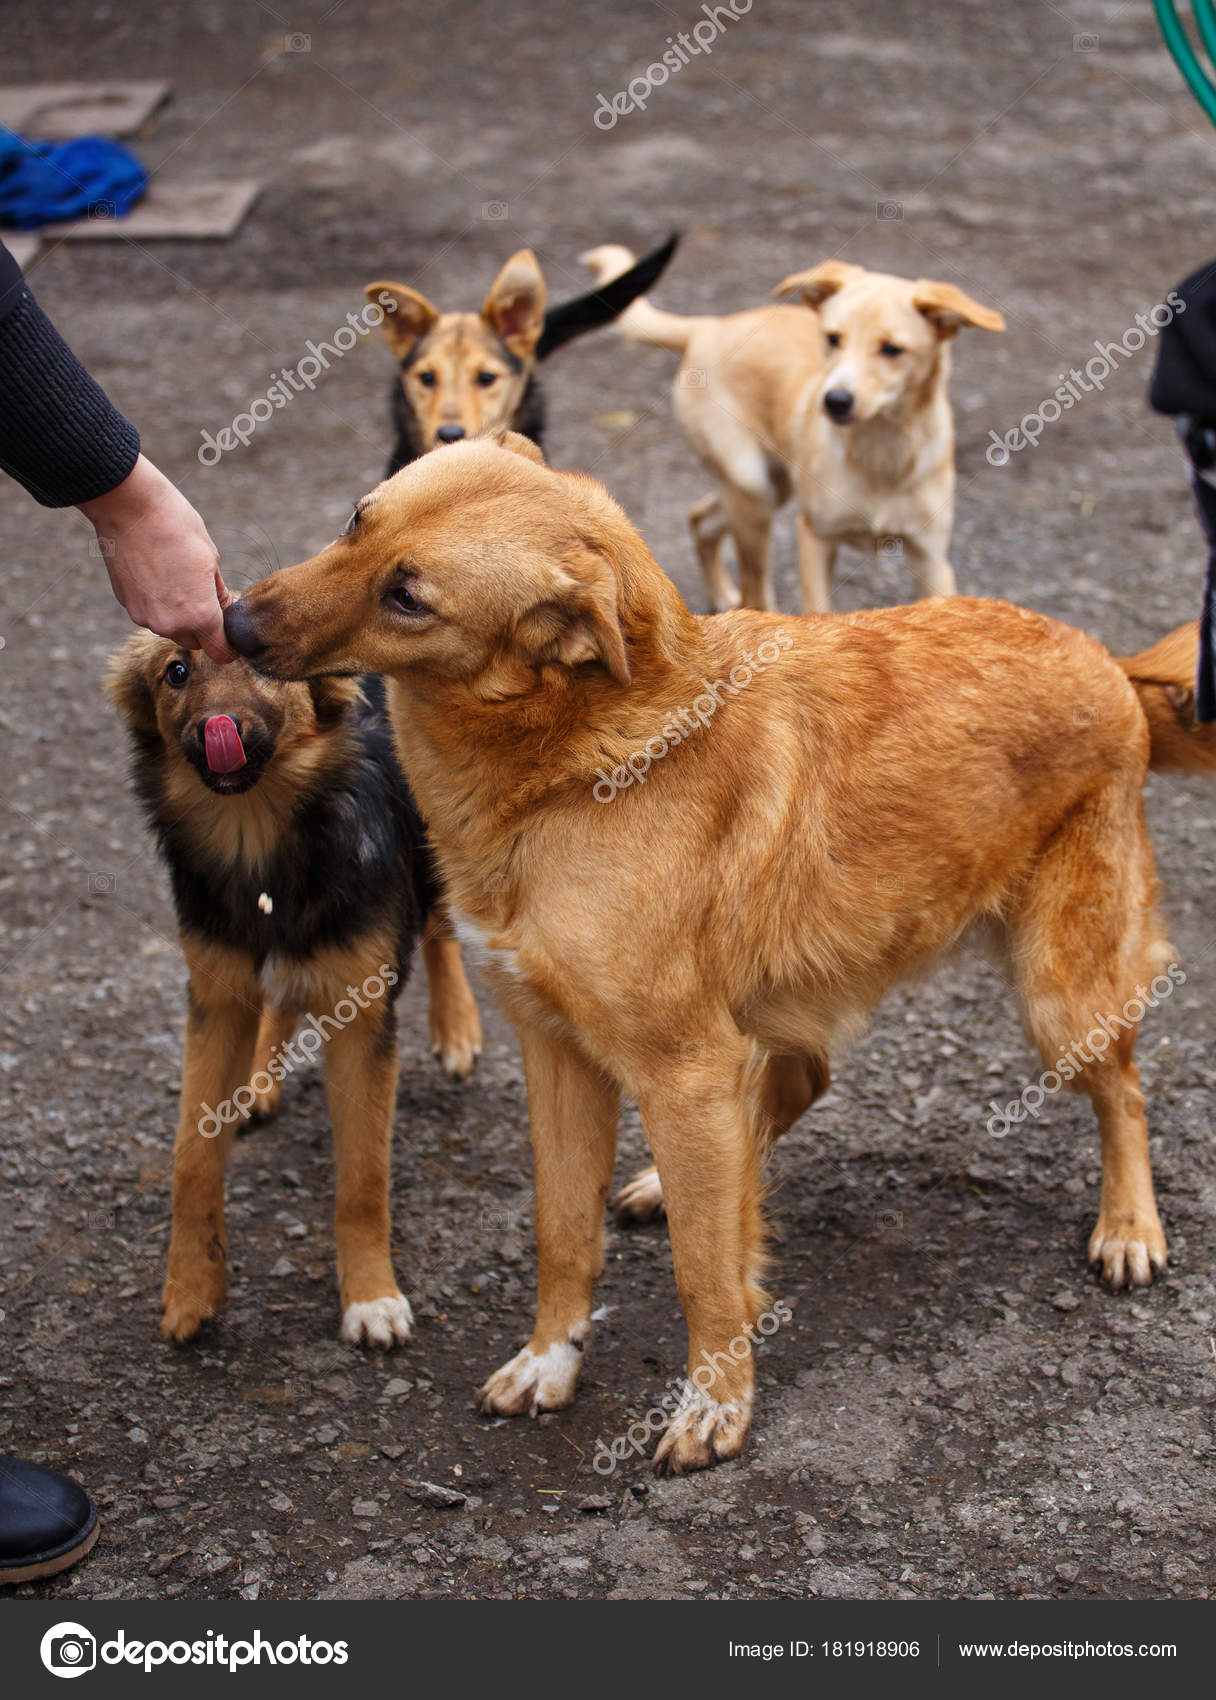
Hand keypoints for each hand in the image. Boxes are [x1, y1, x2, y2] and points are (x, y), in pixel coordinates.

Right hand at [77, 455, 234, 662]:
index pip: (220, 652)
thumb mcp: (210, 559)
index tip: (230, 631)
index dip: (228, 645)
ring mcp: (144, 616)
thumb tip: (224, 609)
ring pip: (169, 628)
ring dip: (178, 615)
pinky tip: (158, 574)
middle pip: (194, 642)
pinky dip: (157, 603)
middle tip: (206, 597)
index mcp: (200, 616)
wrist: (128, 507)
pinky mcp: (126, 604)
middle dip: (203, 627)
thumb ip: (218, 594)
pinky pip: (149, 613)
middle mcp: (170, 624)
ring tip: (179, 579)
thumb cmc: (176, 526)